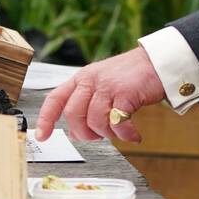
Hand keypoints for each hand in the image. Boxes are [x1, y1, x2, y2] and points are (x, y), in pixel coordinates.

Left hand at [35, 46, 166, 143]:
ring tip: (120, 132)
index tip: (42, 136)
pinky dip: (126, 134)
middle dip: (85, 133)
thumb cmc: (131, 76)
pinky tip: (133, 134)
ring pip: (95, 121)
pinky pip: (118, 122)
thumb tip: (74, 132)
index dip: (46, 119)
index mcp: (82, 78)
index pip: (55, 99)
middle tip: (100, 136)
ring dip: (108, 134)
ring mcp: (107, 85)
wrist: (157, 62)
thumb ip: (87, 106)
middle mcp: (91, 80)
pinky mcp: (125, 92)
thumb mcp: (103, 86)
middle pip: (73, 115)